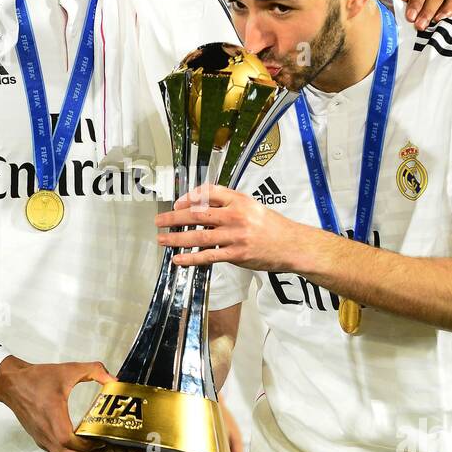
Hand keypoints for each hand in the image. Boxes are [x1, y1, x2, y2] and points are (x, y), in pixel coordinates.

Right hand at [0, 355, 110, 451]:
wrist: (12, 383)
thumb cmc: (37, 377)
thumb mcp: (68, 369)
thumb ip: (94, 370)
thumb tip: (114, 379)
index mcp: (53, 416)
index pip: (70, 442)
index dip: (88, 446)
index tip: (102, 439)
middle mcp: (46, 432)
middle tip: (103, 446)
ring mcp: (41, 438)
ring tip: (94, 448)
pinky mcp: (39, 439)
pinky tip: (80, 444)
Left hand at [156, 183, 310, 270]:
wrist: (291, 245)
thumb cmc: (272, 226)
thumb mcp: (252, 206)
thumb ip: (229, 204)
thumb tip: (202, 207)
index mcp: (239, 200)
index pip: (208, 192)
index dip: (189, 197)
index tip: (178, 204)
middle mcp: (236, 215)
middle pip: (197, 213)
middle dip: (174, 217)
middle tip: (159, 221)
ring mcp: (235, 235)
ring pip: (199, 235)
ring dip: (176, 238)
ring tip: (162, 240)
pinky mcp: (236, 254)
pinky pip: (208, 255)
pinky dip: (191, 257)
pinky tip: (179, 259)